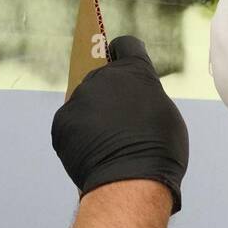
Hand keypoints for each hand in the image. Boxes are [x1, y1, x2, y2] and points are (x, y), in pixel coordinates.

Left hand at [51, 36, 188, 213]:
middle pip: (102, 76)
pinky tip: (93, 152)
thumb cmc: (159, 150)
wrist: (130, 182)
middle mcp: (103, 77)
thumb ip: (146, 96)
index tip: (127, 68)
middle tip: (123, 123)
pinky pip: (71, 122)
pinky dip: (79, 135)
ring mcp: (79, 98)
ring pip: (85, 100)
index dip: (126, 55)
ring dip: (93, 114)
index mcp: (134, 71)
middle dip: (110, 93)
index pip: (125, 45)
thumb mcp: (166, 114)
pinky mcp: (61, 120)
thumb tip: (134, 98)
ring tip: (109, 143)